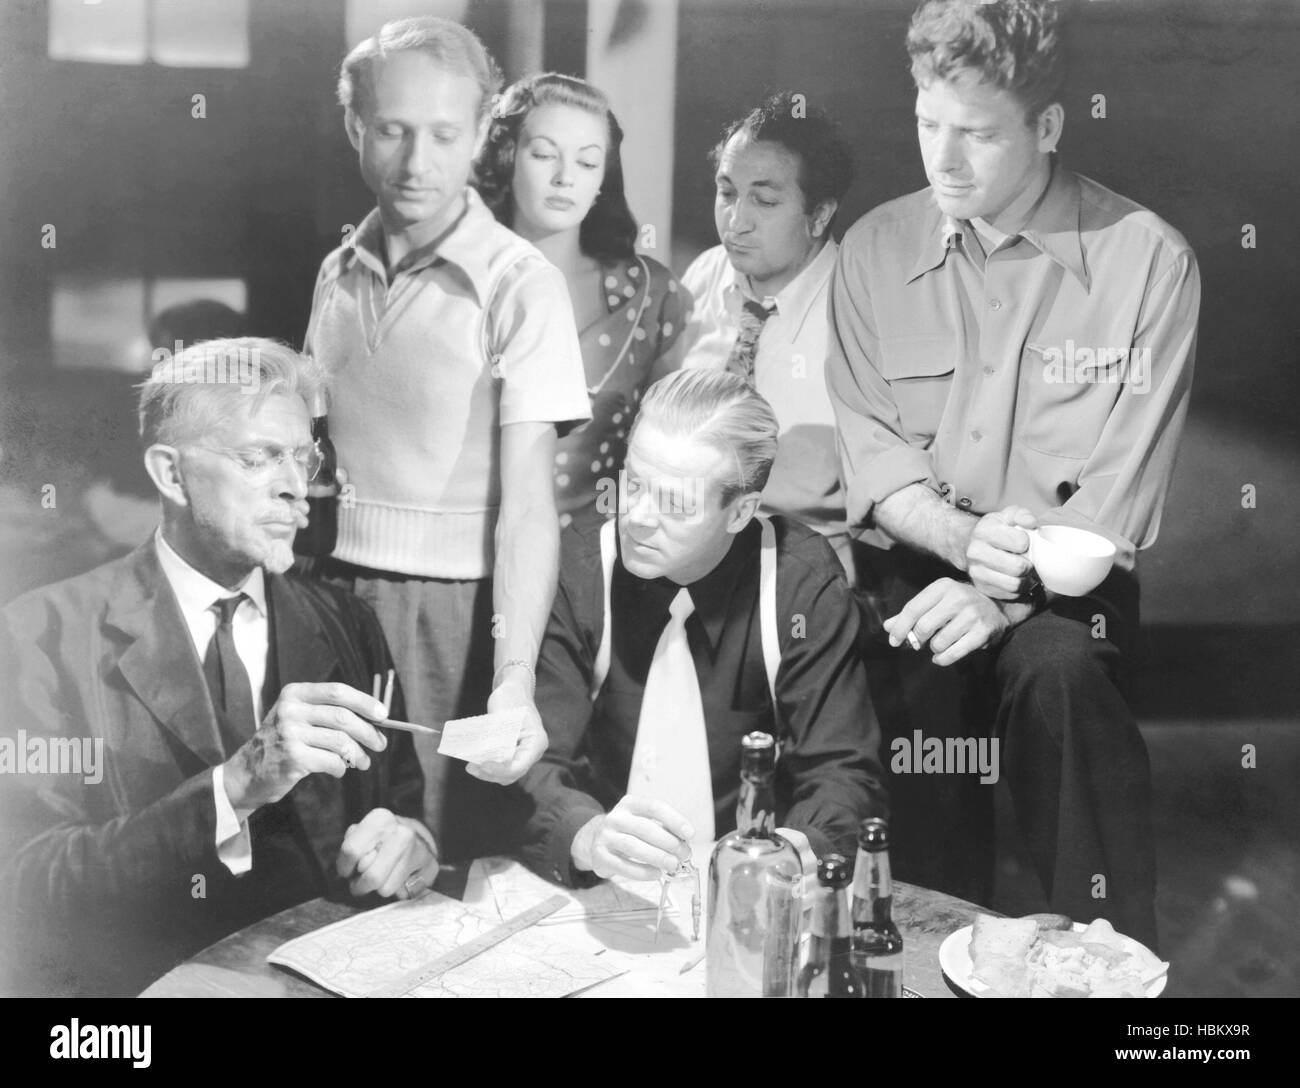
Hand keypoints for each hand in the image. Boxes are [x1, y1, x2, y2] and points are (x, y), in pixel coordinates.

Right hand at [222, 682, 387, 811]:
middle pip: (343, 717)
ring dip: (359, 754)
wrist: (247, 773)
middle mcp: (291, 710)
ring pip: (341, 741)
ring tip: (364, 763)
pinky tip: (339, 770)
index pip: (337, 691)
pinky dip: (342, 768)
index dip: (365, 702)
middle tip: (381, 744)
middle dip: (368, 732)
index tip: (384, 715)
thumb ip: (330, 713)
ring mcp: (290, 734)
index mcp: (295, 693)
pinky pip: (332, 761)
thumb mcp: (299, 718)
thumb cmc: (283, 743)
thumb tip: (376, 719)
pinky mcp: (293, 758)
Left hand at [337, 808, 438, 899]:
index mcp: (381, 819)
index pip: (351, 851)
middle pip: (371, 877)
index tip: (348, 869)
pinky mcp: (431, 867)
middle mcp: (402, 833)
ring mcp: (419, 850)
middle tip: (363, 877)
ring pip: (386, 889)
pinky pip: (403, 894)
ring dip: (379, 888)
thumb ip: (351, 849)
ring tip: (383, 875)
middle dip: (361, 884)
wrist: (415, 838)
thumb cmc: (379, 840)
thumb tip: (355, 869)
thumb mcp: (359, 837)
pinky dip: (397, 891)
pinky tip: (399, 877)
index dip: (345, 867)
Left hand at [466, 680, 547, 784]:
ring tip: (470, 766)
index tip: (482, 764)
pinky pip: (502, 766)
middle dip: (491, 773)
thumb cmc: (510, 698)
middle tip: (470, 767)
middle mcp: (532, 752)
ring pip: (506, 774)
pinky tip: (474, 761)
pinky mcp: (514, 753)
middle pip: (512, 773)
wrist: (513, 690)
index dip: (500, 769)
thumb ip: (496, 738)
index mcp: (536, 741)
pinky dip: (489, 766)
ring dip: (488, 773)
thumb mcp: (502, 716)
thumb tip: (482, 757)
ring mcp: (524, 754)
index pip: (518, 766)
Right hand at [571, 796, 693, 881]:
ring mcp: (605, 836)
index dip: (674, 820)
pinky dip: (642, 872)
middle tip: (684, 855)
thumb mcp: (642, 822)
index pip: (654, 807)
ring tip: (673, 865)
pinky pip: (623, 866)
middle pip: (645, 828)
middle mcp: (615, 817)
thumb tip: (684, 844)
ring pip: (634, 847)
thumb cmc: (628, 832)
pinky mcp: (600, 856)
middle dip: (669, 843)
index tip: (690, 834)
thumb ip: (662, 829)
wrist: (595, 841)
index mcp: (629, 804)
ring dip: (658, 857)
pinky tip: (656, 874)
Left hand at [884, 578, 1009, 666]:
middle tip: (919, 643)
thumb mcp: (935, 603)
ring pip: (939, 642)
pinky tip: (940, 657)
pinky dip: (942, 659)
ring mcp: (973, 614)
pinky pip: (954, 653)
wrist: (997, 608)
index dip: (900, 627)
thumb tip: (887, 627)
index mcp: (943, 586)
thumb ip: (911, 614)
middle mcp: (959, 597)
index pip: (913, 608)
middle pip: (924, 626)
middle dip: (918, 639)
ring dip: (933, 649)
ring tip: (938, 645)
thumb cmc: (958, 606)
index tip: (893, 641)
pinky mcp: (983, 632)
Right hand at [965, 506, 1036, 599]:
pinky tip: (1015, 578)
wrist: (967, 544)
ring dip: (1025, 579)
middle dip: (1029, 564)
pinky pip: (1010, 594)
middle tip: (1027, 559)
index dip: (1028, 542)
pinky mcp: (981, 587)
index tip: (1023, 542)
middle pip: (1018, 567)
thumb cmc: (994, 530)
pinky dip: (1017, 588)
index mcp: (984, 531)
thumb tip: (1032, 523)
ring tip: (1023, 571)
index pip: (1021, 542)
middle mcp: (976, 552)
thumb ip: (1022, 514)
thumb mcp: (1006, 515)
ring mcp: (976, 572)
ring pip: (1015, 585)